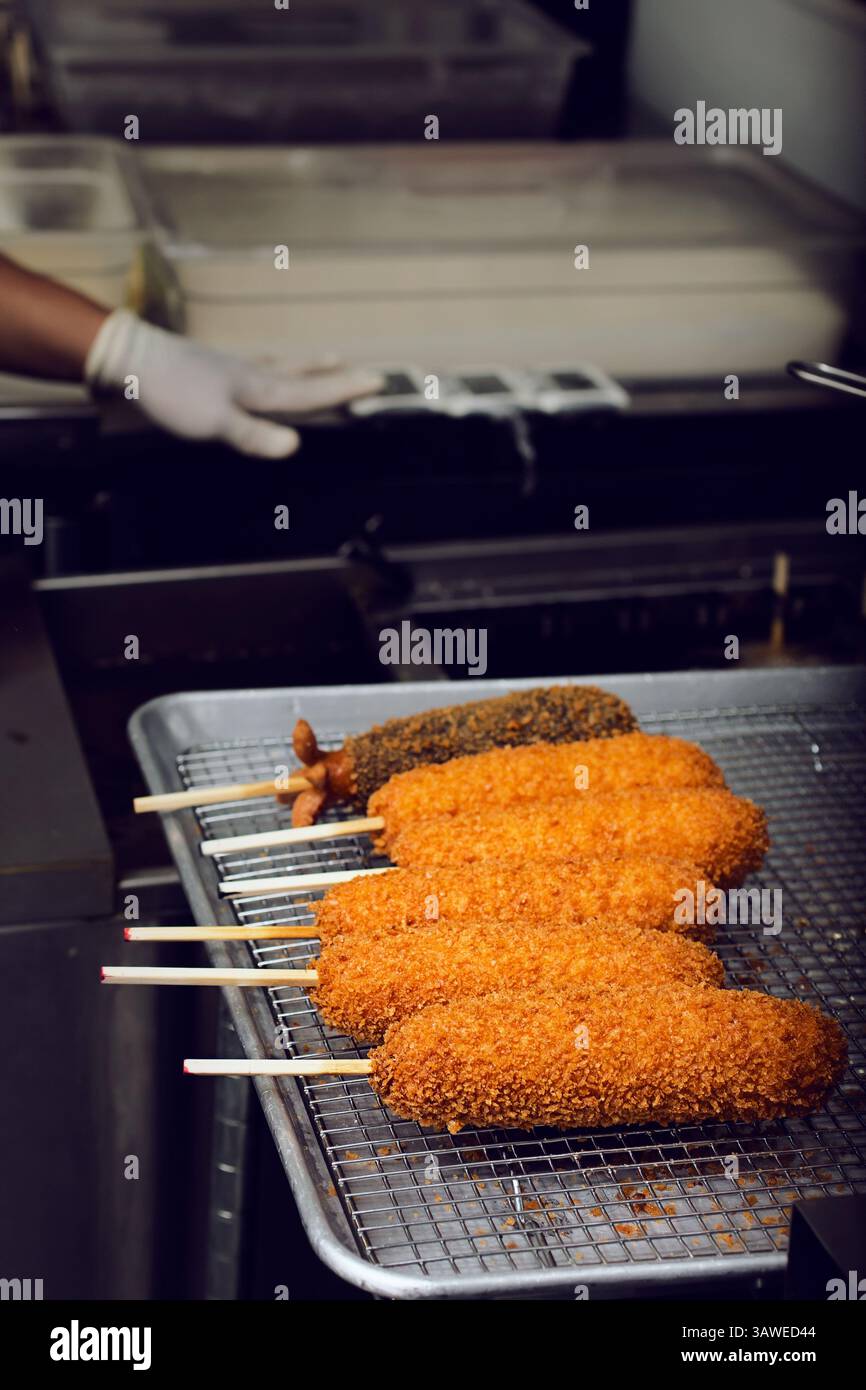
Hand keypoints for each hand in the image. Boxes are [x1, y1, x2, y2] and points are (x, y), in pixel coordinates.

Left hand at [84, 309, 382, 456]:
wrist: (130, 359)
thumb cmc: (172, 394)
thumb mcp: (214, 422)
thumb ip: (254, 435)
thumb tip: (295, 444)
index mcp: (258, 389)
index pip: (310, 392)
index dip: (344, 390)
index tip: (377, 380)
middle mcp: (252, 376)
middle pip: (302, 375)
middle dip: (334, 376)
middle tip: (363, 369)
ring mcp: (232, 370)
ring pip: (281, 367)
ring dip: (307, 366)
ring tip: (327, 358)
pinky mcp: (212, 370)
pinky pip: (256, 368)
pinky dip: (273, 366)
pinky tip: (263, 367)